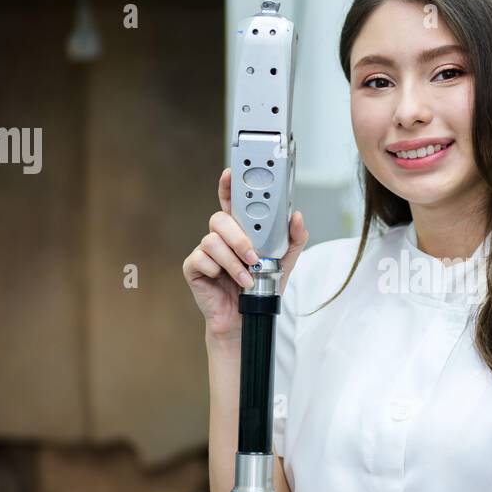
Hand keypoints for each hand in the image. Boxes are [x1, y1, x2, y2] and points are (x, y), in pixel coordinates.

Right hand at [182, 167, 308, 337]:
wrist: (246, 319)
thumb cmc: (261, 288)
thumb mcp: (284, 262)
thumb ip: (293, 239)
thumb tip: (297, 216)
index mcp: (238, 231)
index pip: (230, 202)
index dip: (228, 186)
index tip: (231, 173)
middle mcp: (220, 238)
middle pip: (219, 219)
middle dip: (237, 237)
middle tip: (253, 256)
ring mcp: (205, 252)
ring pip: (212, 241)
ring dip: (232, 261)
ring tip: (246, 277)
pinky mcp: (193, 268)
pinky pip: (200, 259)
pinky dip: (216, 270)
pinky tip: (223, 280)